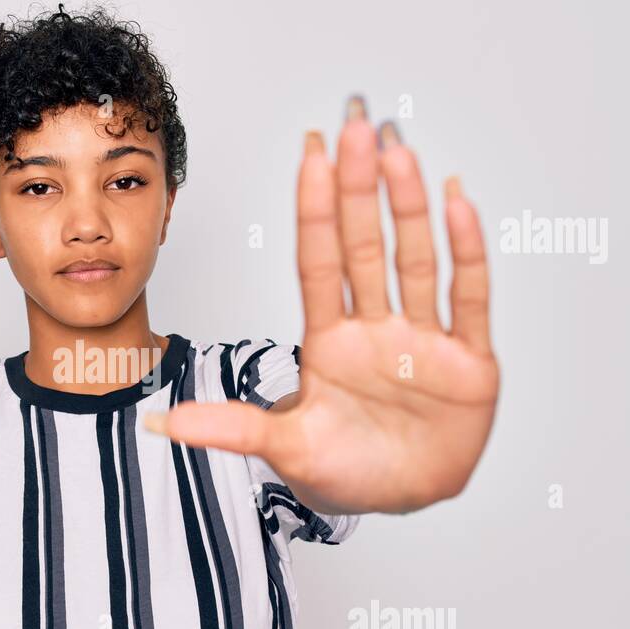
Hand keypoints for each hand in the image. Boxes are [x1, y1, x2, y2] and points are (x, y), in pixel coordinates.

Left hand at [150, 96, 499, 514]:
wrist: (402, 504)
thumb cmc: (345, 470)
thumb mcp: (286, 450)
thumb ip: (231, 430)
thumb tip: (160, 422)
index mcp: (329, 342)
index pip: (319, 262)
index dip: (317, 208)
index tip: (310, 153)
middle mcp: (375, 329)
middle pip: (365, 246)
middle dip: (359, 186)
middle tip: (355, 124)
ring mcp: (423, 341)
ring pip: (415, 259)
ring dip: (409, 206)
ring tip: (398, 148)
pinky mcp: (468, 362)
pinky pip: (467, 297)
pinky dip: (466, 250)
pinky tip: (457, 199)